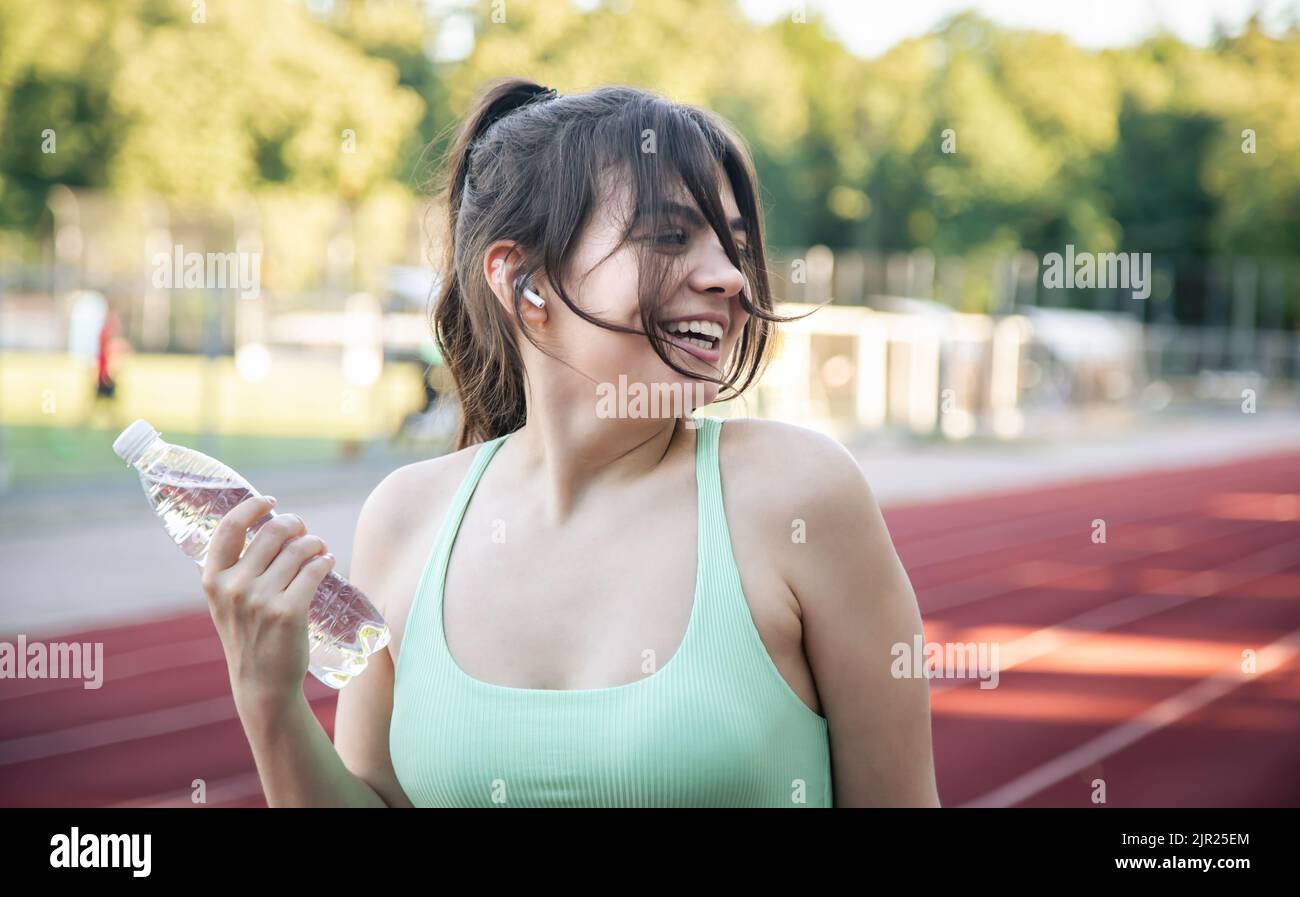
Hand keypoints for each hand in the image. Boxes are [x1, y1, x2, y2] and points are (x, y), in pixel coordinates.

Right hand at [200, 495, 335, 707]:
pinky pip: (315, 570)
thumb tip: (268, 525)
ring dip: (315, 543)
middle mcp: (233, 587)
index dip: (252, 507)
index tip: (271, 501)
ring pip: (299, 549)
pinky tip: (328, 562)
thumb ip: (236, 568)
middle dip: (295, 524)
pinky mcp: (289, 612)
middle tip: (304, 532)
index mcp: (213, 579)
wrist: (262, 683)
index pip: (228, 527)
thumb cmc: (249, 635)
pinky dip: (325, 561)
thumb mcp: (227, 602)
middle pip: (273, 531)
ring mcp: (260, 600)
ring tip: (319, 550)